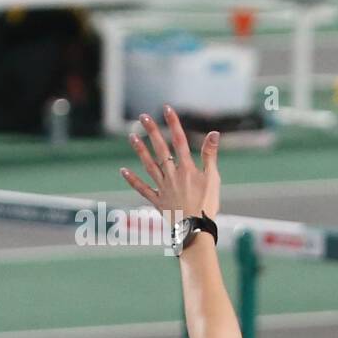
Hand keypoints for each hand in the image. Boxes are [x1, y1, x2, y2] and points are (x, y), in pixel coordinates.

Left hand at [119, 105, 220, 221]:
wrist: (195, 228)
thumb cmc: (207, 204)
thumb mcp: (213, 179)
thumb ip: (210, 155)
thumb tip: (214, 133)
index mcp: (187, 169)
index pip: (180, 141)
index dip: (173, 123)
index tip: (166, 109)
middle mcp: (172, 175)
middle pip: (161, 150)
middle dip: (152, 131)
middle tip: (143, 117)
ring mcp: (163, 187)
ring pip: (149, 165)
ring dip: (140, 150)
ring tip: (132, 136)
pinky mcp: (158, 201)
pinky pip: (143, 189)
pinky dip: (133, 181)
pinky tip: (123, 171)